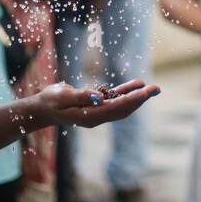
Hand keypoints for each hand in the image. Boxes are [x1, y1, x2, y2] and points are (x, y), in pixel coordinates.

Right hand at [22, 79, 159, 129]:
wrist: (43, 108)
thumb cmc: (50, 101)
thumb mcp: (61, 96)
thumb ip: (80, 96)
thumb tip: (99, 97)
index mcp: (89, 117)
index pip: (115, 109)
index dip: (131, 100)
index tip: (144, 92)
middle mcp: (97, 117)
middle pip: (123, 109)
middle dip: (141, 99)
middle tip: (157, 89)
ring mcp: (98, 113)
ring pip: (122, 105)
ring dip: (137, 96)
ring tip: (153, 87)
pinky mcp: (97, 106)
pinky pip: (115, 99)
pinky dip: (126, 92)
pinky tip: (137, 84)